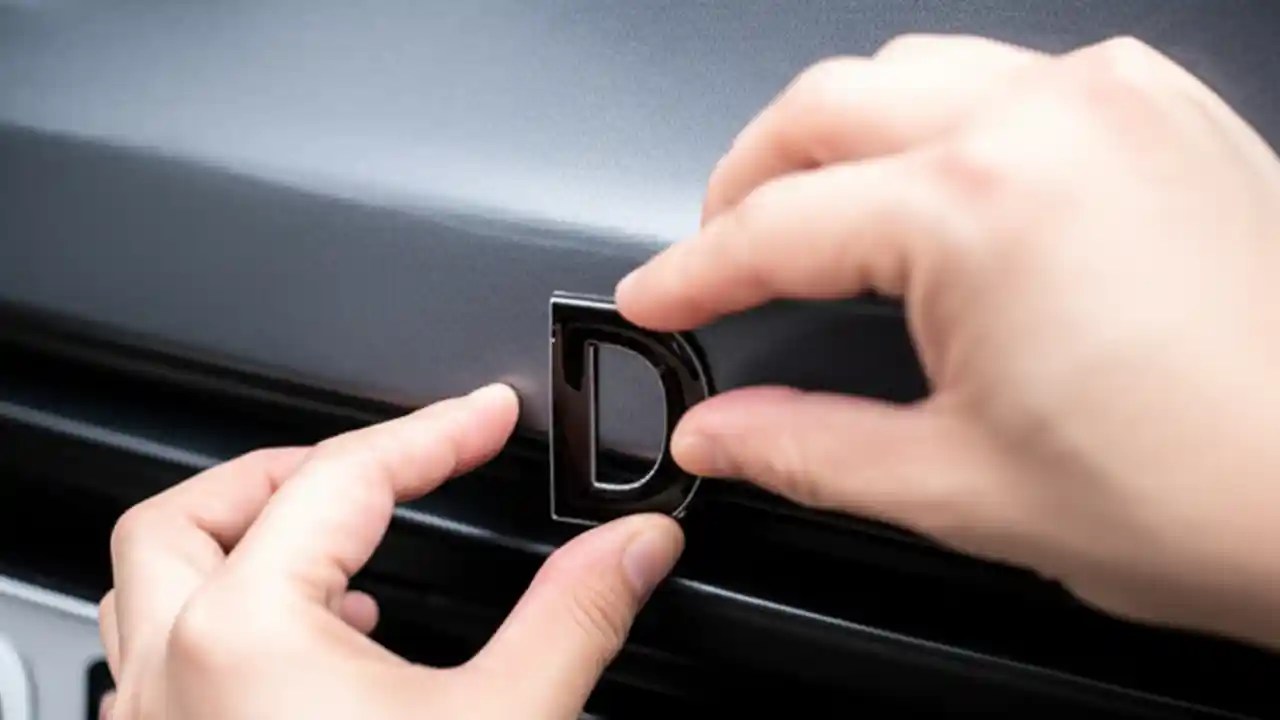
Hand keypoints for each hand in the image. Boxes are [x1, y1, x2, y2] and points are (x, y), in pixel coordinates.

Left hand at [98, 384, 683, 718]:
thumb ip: (574, 619)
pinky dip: (229, 624)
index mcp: (249, 633)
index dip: (430, 432)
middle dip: (294, 469)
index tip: (485, 415)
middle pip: (193, 511)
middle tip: (385, 463)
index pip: (343, 477)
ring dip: (242, 543)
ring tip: (336, 548)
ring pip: (153, 587)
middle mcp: (178, 673)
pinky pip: (163, 663)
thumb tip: (633, 547)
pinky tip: (306, 656)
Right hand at [617, 34, 1279, 647]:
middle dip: (746, 181)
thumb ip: (804, 448)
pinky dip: (938, 121)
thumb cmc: (1210, 498)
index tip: (657, 298)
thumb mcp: (960, 488)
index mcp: (981, 208)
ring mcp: (1114, 103)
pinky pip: (1010, 78)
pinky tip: (930, 182)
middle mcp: (1046, 122)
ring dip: (836, 135)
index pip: (778, 225)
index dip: (694, 271)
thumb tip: (717, 433)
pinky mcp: (1163, 113)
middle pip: (824, 107)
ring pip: (912, 70)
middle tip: (716, 254)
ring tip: (810, 209)